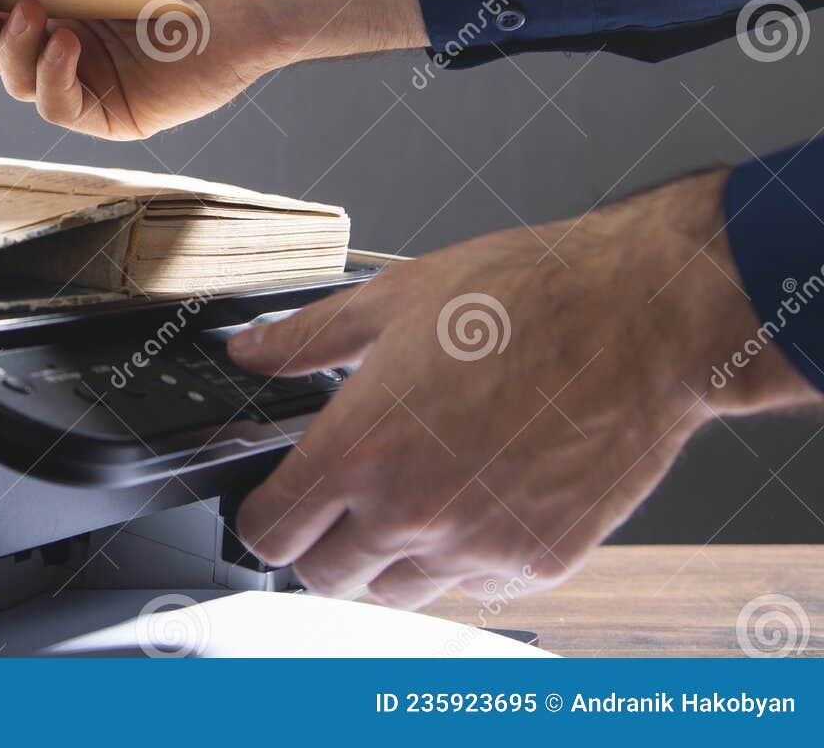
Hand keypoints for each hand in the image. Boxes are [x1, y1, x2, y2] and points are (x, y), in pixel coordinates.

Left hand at [226, 169, 818, 608]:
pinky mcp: (538, 561)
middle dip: (319, 546)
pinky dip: (462, 560)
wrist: (641, 318)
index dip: (263, 517)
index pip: (271, 533)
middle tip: (341, 501)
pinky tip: (476, 499)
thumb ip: (305, 338)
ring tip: (413, 496)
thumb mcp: (390, 299)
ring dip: (389, 561)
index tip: (275, 501)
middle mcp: (411, 511)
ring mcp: (477, 545)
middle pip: (325, 578)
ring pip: (396, 594)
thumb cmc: (524, 297)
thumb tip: (250, 351)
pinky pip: (472, 587)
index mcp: (360, 449)